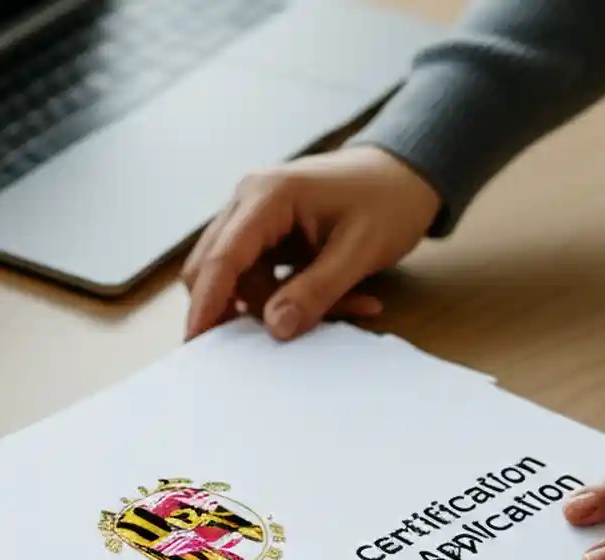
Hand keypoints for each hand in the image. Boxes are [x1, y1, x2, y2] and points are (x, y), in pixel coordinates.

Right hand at [181, 146, 440, 340]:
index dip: (206, 304)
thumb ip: (317, 291)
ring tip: (343, 307)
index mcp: (267, 196)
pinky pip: (261, 275)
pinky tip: (338, 300)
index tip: (196, 344)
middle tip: (274, 340)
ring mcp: (255, 215)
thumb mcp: (360, 251)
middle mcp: (249, 200)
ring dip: (278, 304)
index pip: (221, 258)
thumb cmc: (389, 200)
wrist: (407, 172)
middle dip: (240, 308)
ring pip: (239, 277)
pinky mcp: (267, 231)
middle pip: (213, 267)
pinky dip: (290, 295)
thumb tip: (275, 328)